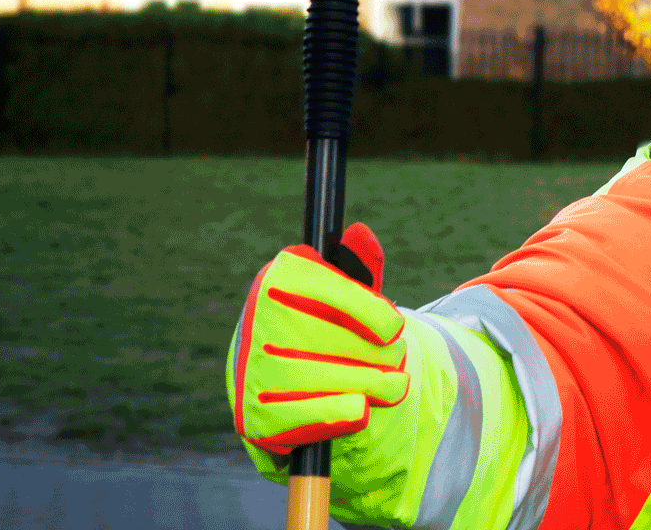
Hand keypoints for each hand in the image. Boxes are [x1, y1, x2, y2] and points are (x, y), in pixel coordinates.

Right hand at [227, 223, 408, 455]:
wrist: (281, 385)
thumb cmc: (325, 329)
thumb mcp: (344, 298)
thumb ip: (358, 270)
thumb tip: (360, 234)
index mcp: (278, 280)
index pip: (324, 287)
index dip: (367, 310)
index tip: (396, 328)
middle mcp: (257, 322)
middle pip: (334, 337)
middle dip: (379, 353)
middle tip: (397, 358)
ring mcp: (254, 371)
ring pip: (330, 378)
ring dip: (373, 383)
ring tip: (392, 384)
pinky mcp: (255, 416)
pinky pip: (310, 415)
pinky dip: (343, 414)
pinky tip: (363, 410)